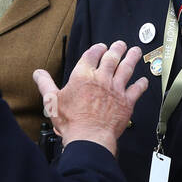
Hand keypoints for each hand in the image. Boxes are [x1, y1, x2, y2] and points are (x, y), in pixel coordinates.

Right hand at [33, 41, 147, 154]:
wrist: (89, 137)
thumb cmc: (70, 121)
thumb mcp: (52, 100)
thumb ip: (45, 84)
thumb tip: (38, 73)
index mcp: (83, 76)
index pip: (92, 55)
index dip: (97, 49)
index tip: (100, 47)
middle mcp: (101, 79)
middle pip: (112, 58)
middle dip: (117, 48)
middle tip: (121, 44)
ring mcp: (116, 89)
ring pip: (127, 68)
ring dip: (132, 58)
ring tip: (135, 51)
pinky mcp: (126, 101)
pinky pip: (137, 89)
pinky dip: (141, 84)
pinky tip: (144, 80)